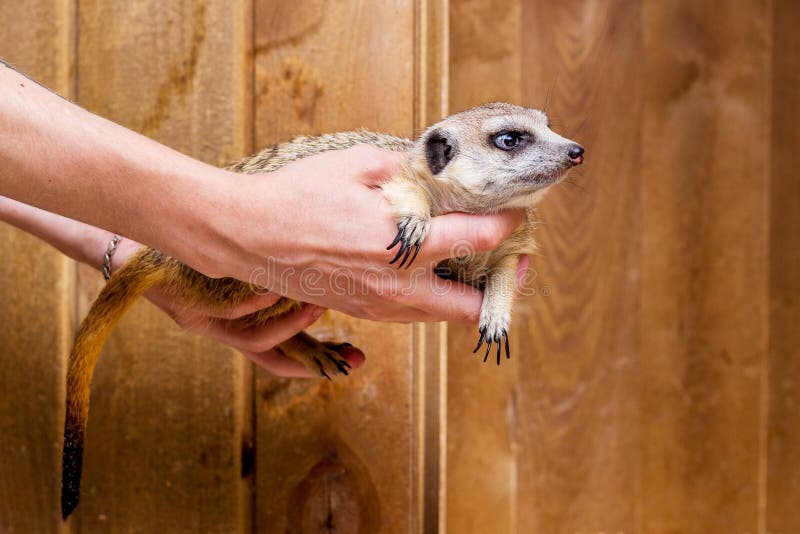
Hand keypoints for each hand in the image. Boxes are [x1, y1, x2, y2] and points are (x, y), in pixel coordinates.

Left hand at [110, 239, 365, 377]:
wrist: (132, 243)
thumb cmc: (193, 249)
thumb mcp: (239, 263)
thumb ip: (273, 270)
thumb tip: (318, 256)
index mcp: (242, 326)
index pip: (290, 353)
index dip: (322, 360)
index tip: (356, 359)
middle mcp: (227, 334)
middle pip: (277, 359)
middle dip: (316, 360)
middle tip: (353, 354)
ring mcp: (209, 325)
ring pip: (257, 339)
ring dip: (291, 325)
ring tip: (318, 304)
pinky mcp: (190, 311)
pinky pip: (231, 312)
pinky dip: (257, 301)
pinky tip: (277, 284)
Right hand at [193, 145, 527, 324]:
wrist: (248, 235)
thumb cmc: (297, 196)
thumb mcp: (358, 164)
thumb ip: (408, 168)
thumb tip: (439, 168)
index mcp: (403, 243)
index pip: (480, 240)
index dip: (508, 224)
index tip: (517, 209)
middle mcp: (399, 285)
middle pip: (475, 307)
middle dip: (503, 284)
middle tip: (512, 258)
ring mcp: (382, 306)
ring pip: (446, 316)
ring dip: (470, 293)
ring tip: (477, 262)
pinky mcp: (365, 312)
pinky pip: (417, 314)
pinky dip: (438, 297)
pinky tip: (434, 270)